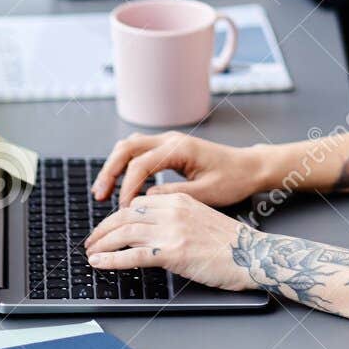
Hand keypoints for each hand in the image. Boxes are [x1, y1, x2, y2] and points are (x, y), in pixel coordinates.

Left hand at [85, 192, 248, 290]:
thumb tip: (154, 228)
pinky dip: (111, 259)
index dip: (117, 216)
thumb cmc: (232, 244)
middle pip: (126, 215)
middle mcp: (174, 211)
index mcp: (181, 200)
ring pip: (125, 232)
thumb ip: (178, 218)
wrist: (254, 255)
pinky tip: (99, 263)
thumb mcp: (202, 219)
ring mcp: (172, 231)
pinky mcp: (173, 253)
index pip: (138, 204)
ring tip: (90, 252)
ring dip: (102, 243)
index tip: (107, 228)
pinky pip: (133, 255)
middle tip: (91, 241)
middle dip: (103, 229)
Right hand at [92, 131, 273, 208]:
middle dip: (110, 171)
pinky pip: (139, 152)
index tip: (121, 209)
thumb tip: (145, 201)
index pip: (140, 164)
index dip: (126, 187)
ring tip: (103, 191)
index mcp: (179, 148)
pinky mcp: (170, 149)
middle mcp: (171, 140)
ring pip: (130, 146)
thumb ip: (173, 196)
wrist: (249, 167)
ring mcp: (169, 142)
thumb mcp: (206, 193)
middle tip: (99, 195)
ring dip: (114, 167)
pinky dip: (125, 166)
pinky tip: (121, 184)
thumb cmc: (233, 179)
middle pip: (127, 148)